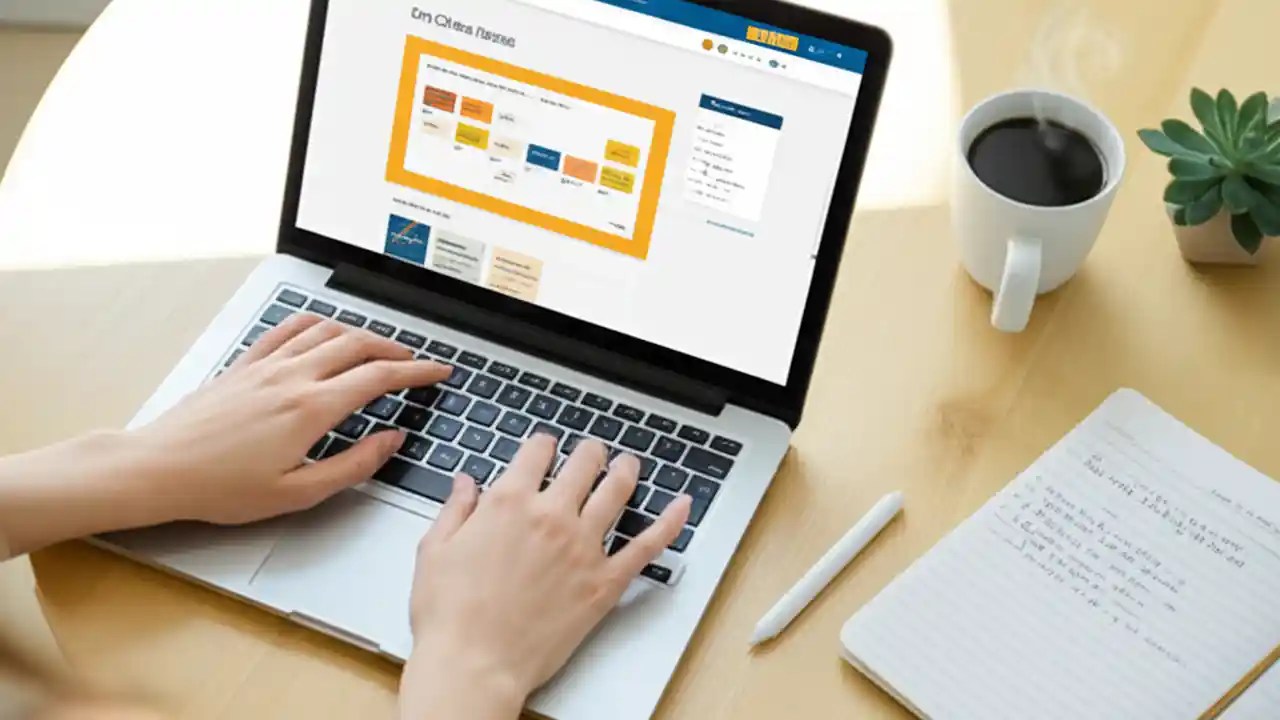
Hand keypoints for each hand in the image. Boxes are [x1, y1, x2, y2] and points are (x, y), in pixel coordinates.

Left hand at [0, 313, 449, 555]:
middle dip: (396, 348)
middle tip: (416, 360)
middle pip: (359, 344)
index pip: (380, 377)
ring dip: (361, 333)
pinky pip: (288, 328)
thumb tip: (390, 441)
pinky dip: (317, 323)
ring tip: (378, 346)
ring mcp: (267, 365)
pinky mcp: (245, 364)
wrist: (159, 468)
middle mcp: (293, 377)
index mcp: (312, 409)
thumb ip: (353, 465)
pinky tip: (323, 329)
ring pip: (327, 330)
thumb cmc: (221, 488)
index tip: (439, 372)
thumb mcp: (298, 493)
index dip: (417, 372)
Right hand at [398, 435, 690, 719]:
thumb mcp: (435, 551)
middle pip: (585, 463)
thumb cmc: (449, 617)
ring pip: (617, 491)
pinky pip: (647, 545)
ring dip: (626, 471)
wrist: (474, 665)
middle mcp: (551, 516)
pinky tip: (682, 505)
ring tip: (628, 464)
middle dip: (589, 451)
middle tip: (592, 452)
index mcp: (509, 502)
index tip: (545, 448)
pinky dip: (669, 522)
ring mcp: (583, 547)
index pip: (538, 451)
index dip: (544, 444)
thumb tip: (465, 483)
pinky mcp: (604, 582)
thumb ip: (455, 509)